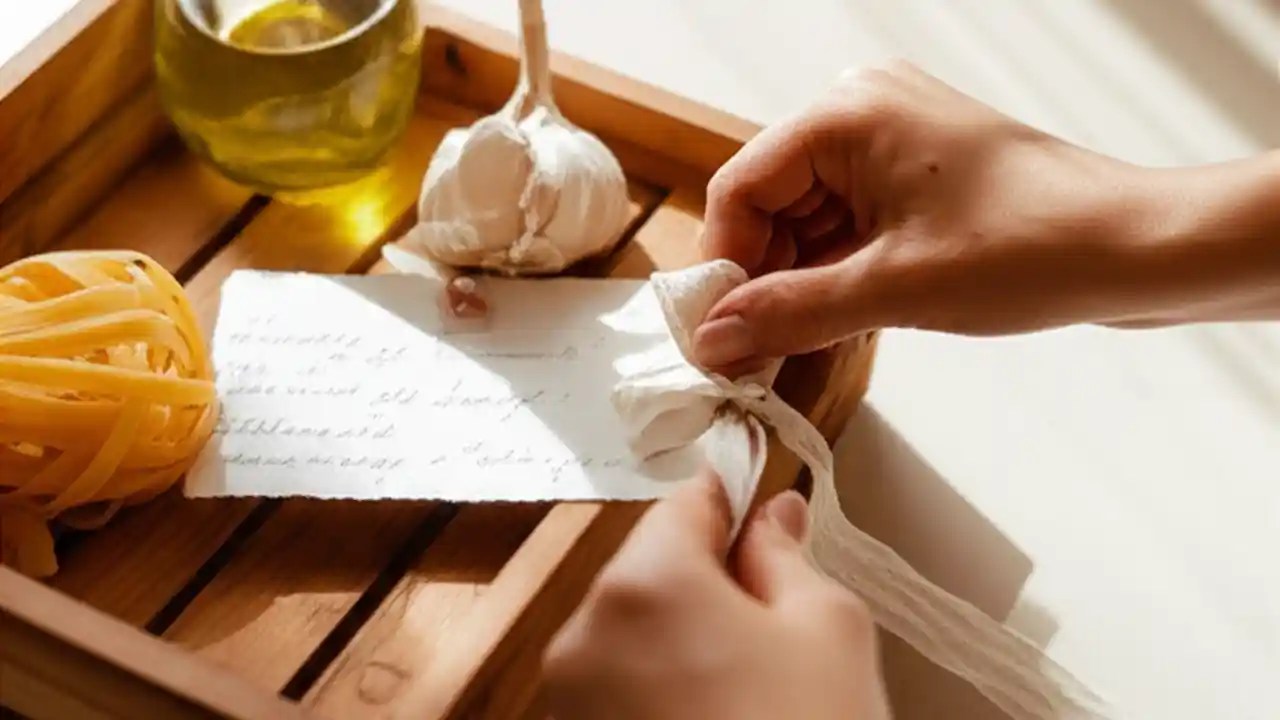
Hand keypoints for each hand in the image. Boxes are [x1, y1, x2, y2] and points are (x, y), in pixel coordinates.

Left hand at [543, 473, 891, 719]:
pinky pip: (619, 688)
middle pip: (651, 570)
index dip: (734, 506)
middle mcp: (584, 636)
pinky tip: (719, 719)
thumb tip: (773, 516)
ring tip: (751, 693)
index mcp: (643, 585)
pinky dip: (661, 691)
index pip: (687, 505)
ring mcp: (571, 701)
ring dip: (683, 641)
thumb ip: (787, 556)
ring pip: (634, 633)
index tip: (765, 521)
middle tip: (777, 628)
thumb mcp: (828, 630)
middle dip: (710, 583)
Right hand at [693, 60, 1174, 372]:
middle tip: (751, 355)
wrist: (1138, 249)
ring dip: (797, 284)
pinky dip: (834, 276)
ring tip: (793, 349)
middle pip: (769, 205)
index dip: (724, 266)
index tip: (717, 334)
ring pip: (805, 222)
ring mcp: (892, 144)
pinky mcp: (916, 178)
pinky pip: (846, 227)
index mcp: (847, 114)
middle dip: (761, 280)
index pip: (741, 188)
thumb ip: (789, 312)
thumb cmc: (1034, 247)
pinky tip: (831, 325)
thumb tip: (713, 339)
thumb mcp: (892, 289)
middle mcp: (862, 114)